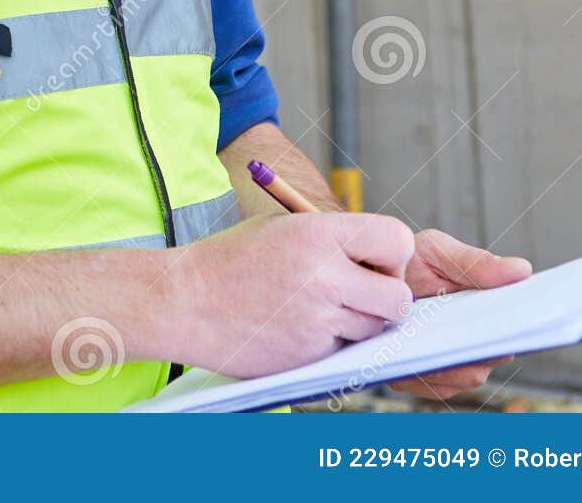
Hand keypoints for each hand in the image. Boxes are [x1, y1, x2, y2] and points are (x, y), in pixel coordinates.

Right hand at [153, 212, 416, 378]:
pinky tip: (294, 327)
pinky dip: (328, 342)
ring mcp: (317, 320)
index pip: (397, 240)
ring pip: (374, 329)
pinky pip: (343, 350)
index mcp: (318, 233)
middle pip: (399, 298)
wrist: (183, 300)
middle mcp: (324, 276)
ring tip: (315, 308)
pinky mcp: (308, 354)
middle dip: (386, 299)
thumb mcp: (282, 227)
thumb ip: (333, 238)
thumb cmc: (231, 259)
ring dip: (356, 323)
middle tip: (359, 294)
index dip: (392, 255)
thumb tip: (382, 256)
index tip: (374, 263)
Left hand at [386, 228, 532, 401]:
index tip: (520, 318)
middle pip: (492, 356)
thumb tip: (522, 270)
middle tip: (475, 332)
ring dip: (454, 361)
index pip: (516, 327)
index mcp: (487, 311)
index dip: (521, 326)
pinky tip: (414, 354)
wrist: (362, 275)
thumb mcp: (437, 251)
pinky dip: (425, 372)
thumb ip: (475, 262)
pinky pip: (431, 385)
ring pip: (466, 375)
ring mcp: (449, 364)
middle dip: (485, 346)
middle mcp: (473, 343)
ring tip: (439, 341)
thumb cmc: (408, 262)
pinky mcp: (419, 378)